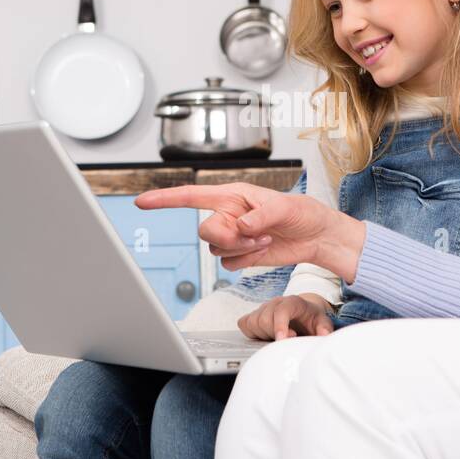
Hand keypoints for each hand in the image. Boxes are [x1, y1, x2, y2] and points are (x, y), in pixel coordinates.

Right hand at [134, 182, 365, 279]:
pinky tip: (263, 250)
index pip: (191, 196)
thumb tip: (242, 224)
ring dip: (242, 248)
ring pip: (216, 249)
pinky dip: (246, 260)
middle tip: (253, 234)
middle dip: (228, 237)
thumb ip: (261, 215)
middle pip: (205, 231)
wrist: (316, 237)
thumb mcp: (285, 208)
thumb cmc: (303, 212)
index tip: (142, 202)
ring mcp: (232, 235)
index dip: (165, 199)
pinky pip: (228, 263)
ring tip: (266, 238)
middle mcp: (227, 214)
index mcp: (232, 195)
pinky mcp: (240, 254)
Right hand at [238, 294, 334, 340]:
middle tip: (287, 339)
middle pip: (265, 319)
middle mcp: (275, 302)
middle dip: (274, 334)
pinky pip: (244, 324)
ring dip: (264, 334)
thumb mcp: (322, 322)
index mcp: (292, 302)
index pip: (282, 310)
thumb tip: (324, 335)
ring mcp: (263, 308)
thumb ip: (324, 328)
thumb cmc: (311, 319)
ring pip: (253, 323)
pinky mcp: (253, 315)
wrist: (303, 313)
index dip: (280, 325)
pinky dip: (251, 332)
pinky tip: (264, 335)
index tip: (281, 340)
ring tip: (278, 337)